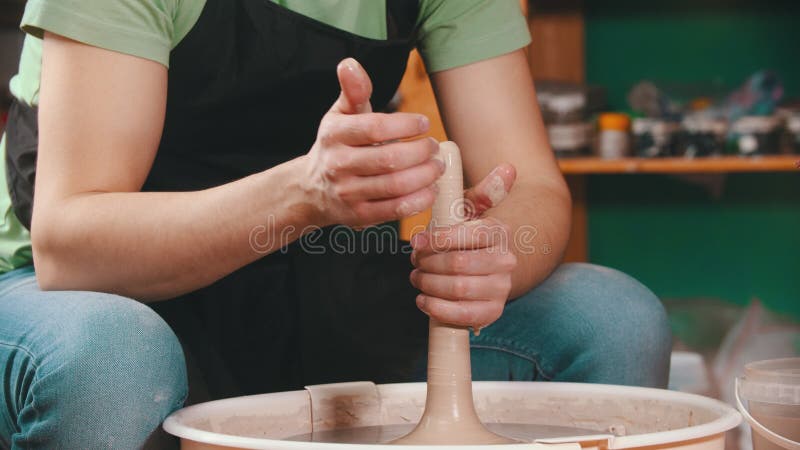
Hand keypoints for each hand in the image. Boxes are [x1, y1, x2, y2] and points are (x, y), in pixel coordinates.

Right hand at [302, 58, 442, 227]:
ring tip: (436, 167)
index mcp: (335, 134)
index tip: (423, 122)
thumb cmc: (337, 145)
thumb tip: (350, 64)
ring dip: (424, 176)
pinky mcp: (358, 216)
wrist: (311, 189)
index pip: (375, 127)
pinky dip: (418, 201)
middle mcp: (338, 164)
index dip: (405, 124)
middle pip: (389, 159)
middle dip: (421, 153)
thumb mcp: (340, 115)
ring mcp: (347, 193)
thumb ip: (353, 91)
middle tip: (434, 148)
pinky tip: (430, 190)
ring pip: (395, 186)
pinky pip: (393, 210)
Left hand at [410, 164, 517, 329]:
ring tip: (417, 277)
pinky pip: (462, 316)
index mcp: (498, 232)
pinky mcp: (491, 312)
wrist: (491, 266)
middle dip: (427, 263)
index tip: (417, 241)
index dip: (436, 240)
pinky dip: (436, 308)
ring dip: (428, 284)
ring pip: (457, 289)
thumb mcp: (473, 210)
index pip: (467, 235)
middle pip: (457, 264)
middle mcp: (505, 261)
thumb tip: (508, 168)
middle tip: (414, 261)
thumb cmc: (470, 236)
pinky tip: (424, 299)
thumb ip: (484, 191)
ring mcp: (501, 289)